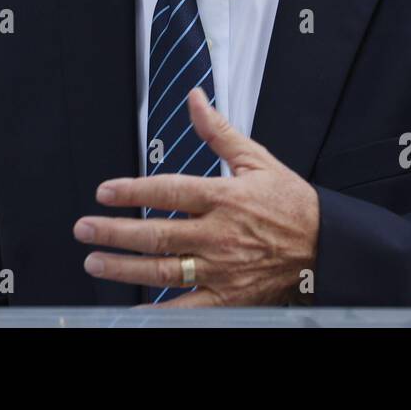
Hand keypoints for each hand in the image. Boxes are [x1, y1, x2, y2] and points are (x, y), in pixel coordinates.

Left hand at [73, 87, 318, 306]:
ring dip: (125, 268)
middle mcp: (219, 233)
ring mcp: (222, 267)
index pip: (168, 192)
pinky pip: (189, 307)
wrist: (325, 244)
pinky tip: (134, 308)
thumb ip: (218, 131)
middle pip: (157, 234)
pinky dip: (161, 311)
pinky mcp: (229, 296)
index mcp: (223, 196)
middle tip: (84, 229)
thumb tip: (195, 98)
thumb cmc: (290, 201)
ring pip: (165, 270)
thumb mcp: (256, 159)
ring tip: (95, 262)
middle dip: (114, 232)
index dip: (132, 192)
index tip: (104, 192)